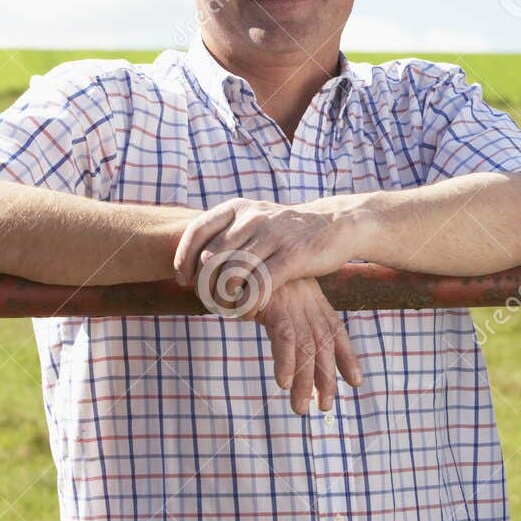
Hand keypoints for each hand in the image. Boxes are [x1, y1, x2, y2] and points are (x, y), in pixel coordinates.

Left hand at [173, 195, 367, 298]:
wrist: (335, 224)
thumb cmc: (287, 232)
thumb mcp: (255, 221)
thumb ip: (228, 236)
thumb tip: (195, 263)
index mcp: (239, 208)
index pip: (197, 232)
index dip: (185, 260)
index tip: (185, 280)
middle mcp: (252, 218)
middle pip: (212, 259)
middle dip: (205, 287)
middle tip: (210, 302)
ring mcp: (272, 236)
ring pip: (232, 274)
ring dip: (224, 300)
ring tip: (229, 310)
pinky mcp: (292, 257)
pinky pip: (259, 285)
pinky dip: (248, 304)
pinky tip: (249, 312)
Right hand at [253, 278, 363, 413]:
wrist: (231, 252)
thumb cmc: (249, 275)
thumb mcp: (275, 294)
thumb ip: (285, 316)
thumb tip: (288, 340)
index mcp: (311, 300)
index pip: (334, 331)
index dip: (346, 356)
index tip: (356, 381)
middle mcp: (306, 302)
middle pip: (324, 344)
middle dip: (326, 377)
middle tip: (326, 406)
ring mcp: (292, 303)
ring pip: (306, 347)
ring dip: (305, 380)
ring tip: (301, 408)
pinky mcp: (274, 304)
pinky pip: (284, 337)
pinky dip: (286, 361)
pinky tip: (284, 382)